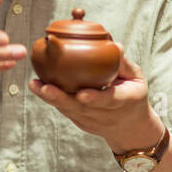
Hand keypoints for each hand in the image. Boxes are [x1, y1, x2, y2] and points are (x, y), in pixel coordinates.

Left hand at [27, 29, 158, 151]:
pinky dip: (51, 100)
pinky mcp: (81, 123)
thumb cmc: (133, 94)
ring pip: (69, 110)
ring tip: (35, 85)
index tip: (82, 94)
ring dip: (50, 98)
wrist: (129, 127)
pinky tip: (38, 87)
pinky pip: (65, 110)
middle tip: (45, 87)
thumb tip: (115, 45)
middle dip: (61, 99)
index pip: (110, 101)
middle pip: (81, 108)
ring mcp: (92, 121)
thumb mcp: (136, 79)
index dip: (96, 98)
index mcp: (125, 102)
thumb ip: (124, 64)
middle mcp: (106, 115)